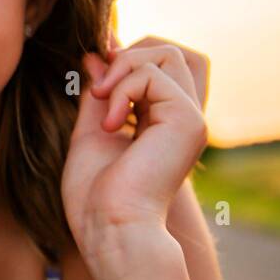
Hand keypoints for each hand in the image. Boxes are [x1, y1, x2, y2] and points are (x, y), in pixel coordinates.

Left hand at [62, 43, 208, 258]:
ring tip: (99, 102)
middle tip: (95, 91)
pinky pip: (153, 74)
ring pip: (164, 54)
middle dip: (123, 57)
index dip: (123, 57)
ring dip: (121, 68)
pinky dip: (122, 89)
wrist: (110, 228)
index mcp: (162, 122)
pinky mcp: (188, 120)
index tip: (92, 73)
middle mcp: (181, 118)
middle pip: (165, 51)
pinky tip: (110, 123)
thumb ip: (98, 94)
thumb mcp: (90, 132)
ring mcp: (189, 118)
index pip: (155, 65)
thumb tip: (95, 55)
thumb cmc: (95, 196)